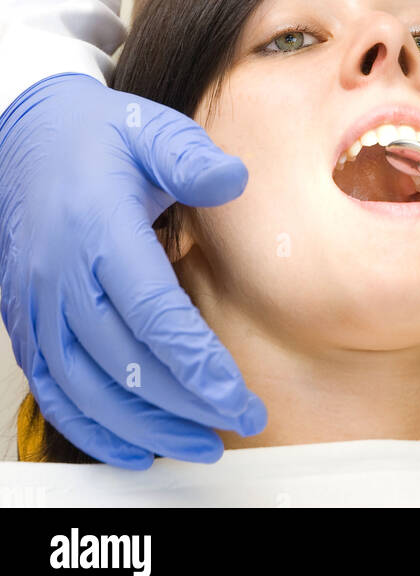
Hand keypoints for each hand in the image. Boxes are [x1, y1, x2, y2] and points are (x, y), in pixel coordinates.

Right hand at [0, 71, 266, 466]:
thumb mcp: (153, 129)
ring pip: (85, 387)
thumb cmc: (100, 136)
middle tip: (238, 423)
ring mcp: (37, 302)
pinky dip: (89, 426)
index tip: (237, 396)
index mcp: (100, 229)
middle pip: (123, 361)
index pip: (152, 314)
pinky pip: (51, 389)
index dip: (196, 365)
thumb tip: (234, 178)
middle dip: (184, 404)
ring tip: (197, 444)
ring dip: (142, 426)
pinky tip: (131, 446)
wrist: (27, 134)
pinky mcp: (24, 319)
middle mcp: (62, 274)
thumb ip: (192, 158)